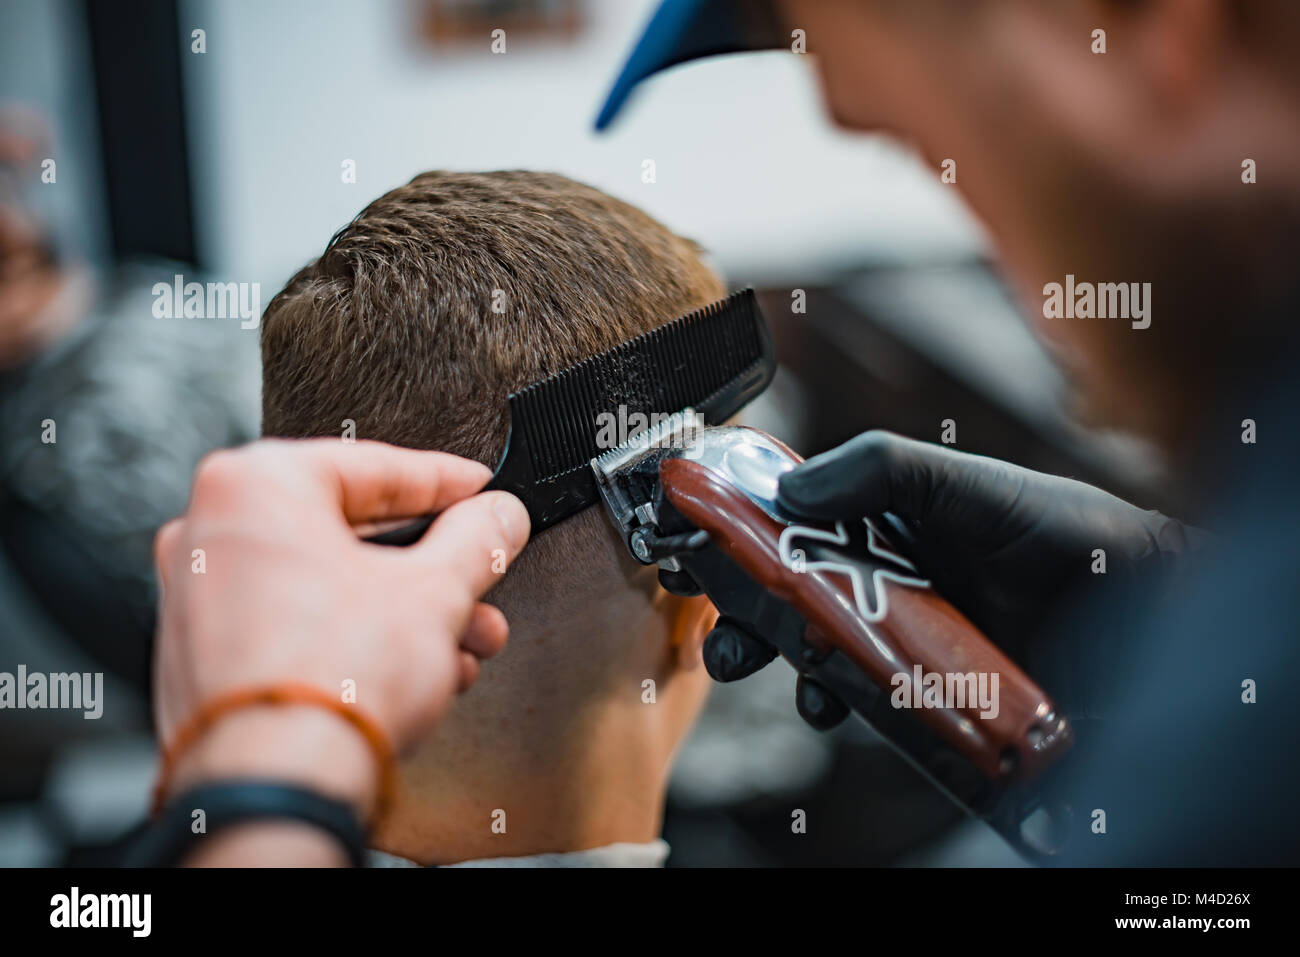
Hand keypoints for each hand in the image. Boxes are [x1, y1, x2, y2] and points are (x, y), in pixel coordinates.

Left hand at [152, 439, 529, 818]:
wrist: (275, 787)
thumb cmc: (330, 682)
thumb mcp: (436, 591)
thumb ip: (476, 538)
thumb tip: (498, 517)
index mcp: (256, 486)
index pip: (376, 467)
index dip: (447, 483)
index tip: (481, 493)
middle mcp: (210, 532)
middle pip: (352, 532)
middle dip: (431, 569)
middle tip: (479, 577)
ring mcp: (199, 597)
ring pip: (328, 584)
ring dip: (404, 611)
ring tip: (462, 640)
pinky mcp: (204, 657)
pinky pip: (297, 625)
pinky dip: (356, 638)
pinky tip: (413, 671)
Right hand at [704, 431, 1200, 714]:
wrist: (1150, 613)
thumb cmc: (1066, 530)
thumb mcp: (970, 482)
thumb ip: (883, 469)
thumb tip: (786, 490)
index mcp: (892, 518)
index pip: (799, 517)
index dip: (744, 528)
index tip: (694, 539)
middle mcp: (892, 576)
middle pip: (791, 588)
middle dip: (740, 602)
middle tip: (706, 618)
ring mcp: (908, 635)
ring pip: (816, 646)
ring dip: (769, 653)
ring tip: (747, 658)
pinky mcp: (928, 690)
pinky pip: (862, 697)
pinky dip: (830, 698)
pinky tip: (826, 700)